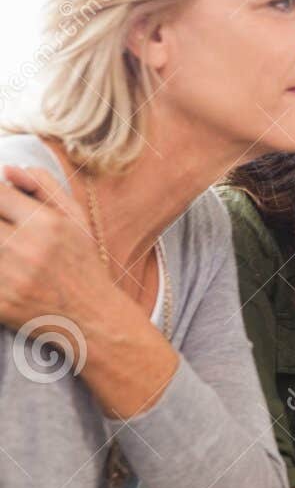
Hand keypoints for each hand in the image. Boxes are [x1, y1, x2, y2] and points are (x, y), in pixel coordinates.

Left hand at [0, 165, 110, 332]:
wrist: (92, 318)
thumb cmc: (82, 265)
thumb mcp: (76, 220)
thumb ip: (44, 188)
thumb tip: (8, 170)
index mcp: (46, 223)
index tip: (0, 202)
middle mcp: (25, 248)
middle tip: (3, 229)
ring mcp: (9, 278)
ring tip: (6, 248)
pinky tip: (5, 269)